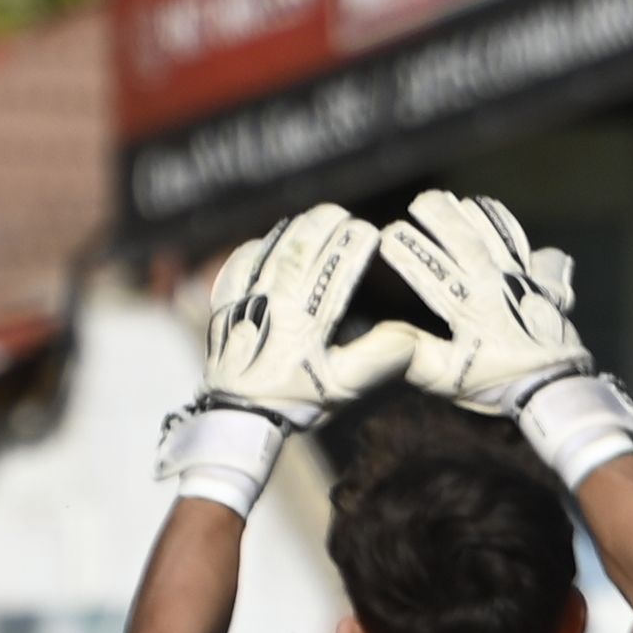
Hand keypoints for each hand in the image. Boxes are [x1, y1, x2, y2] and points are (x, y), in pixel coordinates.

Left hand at [193, 205, 410, 427]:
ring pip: (272, 248)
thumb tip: (409, 334)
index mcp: (307, 322)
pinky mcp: (223, 304)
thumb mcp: (345, 387)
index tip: (370, 232)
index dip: (356, 242)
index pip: (337, 268)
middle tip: (345, 216)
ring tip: (317, 219)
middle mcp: (273, 305)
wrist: (241, 417)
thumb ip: (379, 359)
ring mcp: (244, 301)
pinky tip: (274, 240)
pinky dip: (258, 245)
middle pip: (303, 247)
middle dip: (326, 224)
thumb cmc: (297, 399)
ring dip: (297, 228)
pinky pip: (238, 263)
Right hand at [377, 189, 594, 413]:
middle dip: (441, 218)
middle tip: (420, 200)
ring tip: (454, 200)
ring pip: (495, 237)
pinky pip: (525, 244)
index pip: (431, 271)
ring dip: (474, 216)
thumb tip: (384, 333)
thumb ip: (416, 355)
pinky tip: (493, 213)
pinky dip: (510, 228)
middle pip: (465, 241)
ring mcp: (522, 279)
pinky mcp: (543, 283)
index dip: (407, 250)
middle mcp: (495, 284)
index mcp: (468, 306)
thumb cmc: (497, 382)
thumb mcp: (448, 378)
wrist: (554, 386)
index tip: (387, 234)